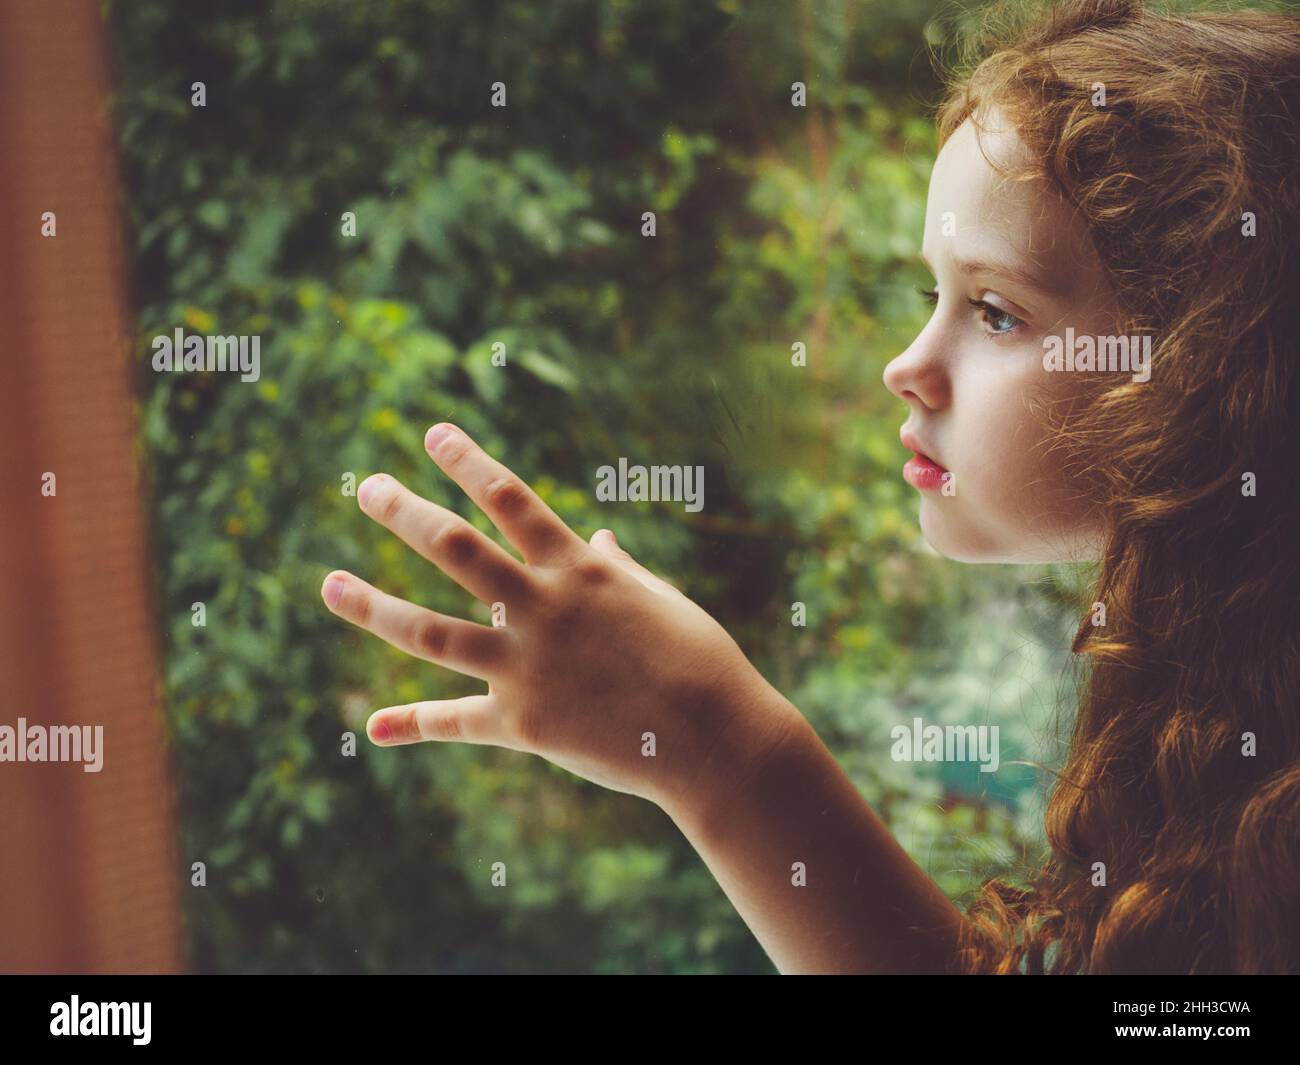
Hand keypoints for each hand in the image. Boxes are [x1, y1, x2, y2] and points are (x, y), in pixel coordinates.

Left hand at [320, 423, 798, 814]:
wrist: (719, 737)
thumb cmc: (700, 657)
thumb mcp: (658, 598)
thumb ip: (617, 567)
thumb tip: (599, 537)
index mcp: (578, 568)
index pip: (511, 497)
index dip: (468, 461)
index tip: (433, 434)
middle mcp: (542, 609)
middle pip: (455, 549)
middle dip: (405, 513)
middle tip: (365, 487)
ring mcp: (527, 666)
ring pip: (431, 633)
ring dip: (374, 607)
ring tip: (330, 584)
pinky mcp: (524, 724)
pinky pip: (458, 723)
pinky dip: (414, 726)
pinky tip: (372, 727)